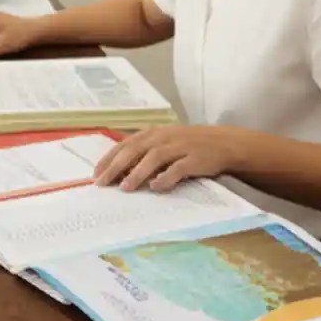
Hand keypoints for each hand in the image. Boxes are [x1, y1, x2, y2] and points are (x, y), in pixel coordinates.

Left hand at [93, 125, 246, 192]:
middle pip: (135, 149)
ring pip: (154, 157)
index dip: (109, 158)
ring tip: (125, 187)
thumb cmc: (190, 145)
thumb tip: (118, 171)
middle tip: (102, 183)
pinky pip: (178, 168)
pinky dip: (166, 177)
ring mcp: (181, 147)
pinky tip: (156, 187)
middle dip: (116, 166)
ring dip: (138, 172)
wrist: (225, 143)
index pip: (126, 144)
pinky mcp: (195, 159)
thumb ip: (145, 152)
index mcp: (155, 133)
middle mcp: (165, 137)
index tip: (95, 174)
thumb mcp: (166, 143)